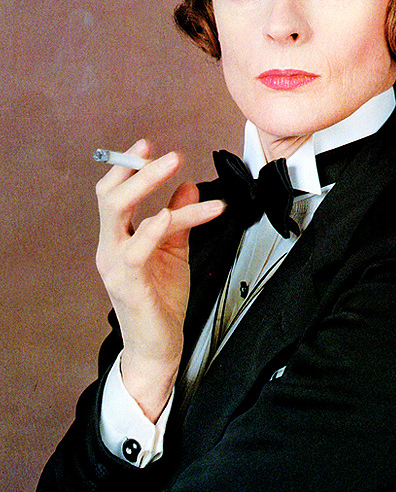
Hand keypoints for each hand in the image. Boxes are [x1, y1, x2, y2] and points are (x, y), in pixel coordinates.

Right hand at [95, 139, 224, 421]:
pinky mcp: (130, 285)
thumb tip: (189, 186)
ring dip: (148, 186)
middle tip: (168, 153)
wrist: (160, 346)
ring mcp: (116, 266)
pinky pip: (137, 249)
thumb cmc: (161, 300)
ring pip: (118, 214)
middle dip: (138, 169)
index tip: (147, 145)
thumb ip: (180, 220)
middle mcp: (110, 248)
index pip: (113, 194)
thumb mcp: (175, 251)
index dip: (127, 166)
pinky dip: (153, 227)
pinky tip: (169, 215)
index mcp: (118, 239)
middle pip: (111, 196)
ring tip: (177, 168)